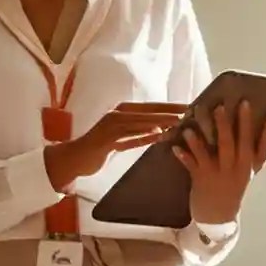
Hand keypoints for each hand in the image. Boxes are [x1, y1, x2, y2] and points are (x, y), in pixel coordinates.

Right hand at [45, 102, 185, 190]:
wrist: (75, 159)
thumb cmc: (98, 150)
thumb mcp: (123, 141)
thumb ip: (140, 136)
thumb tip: (161, 132)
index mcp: (122, 113)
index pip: (151, 108)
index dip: (170, 107)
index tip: (188, 107)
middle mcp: (118, 114)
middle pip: (149, 109)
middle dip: (170, 108)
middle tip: (190, 108)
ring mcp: (112, 123)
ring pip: (142, 119)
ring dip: (161, 118)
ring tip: (180, 119)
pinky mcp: (107, 136)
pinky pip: (130, 132)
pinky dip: (145, 130)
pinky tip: (159, 131)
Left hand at [172, 100, 265, 223]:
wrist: (219, 217)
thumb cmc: (236, 186)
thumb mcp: (252, 169)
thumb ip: (261, 146)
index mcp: (249, 164)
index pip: (259, 143)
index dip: (263, 127)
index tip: (260, 107)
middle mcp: (234, 168)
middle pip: (231, 143)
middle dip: (226, 124)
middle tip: (220, 106)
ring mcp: (217, 175)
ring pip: (208, 154)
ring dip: (198, 140)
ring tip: (190, 127)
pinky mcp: (200, 180)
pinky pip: (191, 166)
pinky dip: (184, 156)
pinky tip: (175, 146)